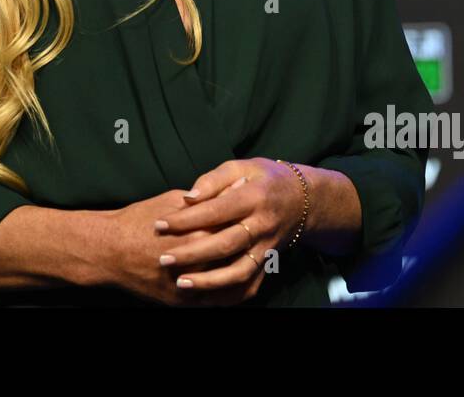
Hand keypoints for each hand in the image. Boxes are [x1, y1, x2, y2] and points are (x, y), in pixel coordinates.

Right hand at [97, 188, 248, 306]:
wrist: (108, 251)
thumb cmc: (138, 221)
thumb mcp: (171, 200)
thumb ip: (203, 199)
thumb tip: (231, 190)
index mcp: (196, 232)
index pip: (232, 224)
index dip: (244, 213)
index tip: (253, 205)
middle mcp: (197, 262)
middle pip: (235, 254)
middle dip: (249, 242)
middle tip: (259, 230)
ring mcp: (190, 285)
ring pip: (231, 282)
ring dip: (247, 270)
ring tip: (258, 257)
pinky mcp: (182, 302)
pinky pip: (218, 301)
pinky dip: (231, 291)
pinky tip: (239, 279)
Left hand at [153, 158, 308, 300]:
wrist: (303, 199)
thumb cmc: (264, 178)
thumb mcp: (241, 167)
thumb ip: (213, 180)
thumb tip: (189, 197)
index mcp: (253, 197)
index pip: (215, 211)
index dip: (186, 219)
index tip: (160, 225)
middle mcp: (262, 225)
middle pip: (225, 244)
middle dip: (192, 254)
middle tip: (163, 258)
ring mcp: (267, 247)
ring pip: (239, 271)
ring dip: (209, 281)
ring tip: (181, 283)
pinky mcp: (268, 262)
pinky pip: (250, 284)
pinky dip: (228, 294)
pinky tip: (206, 297)